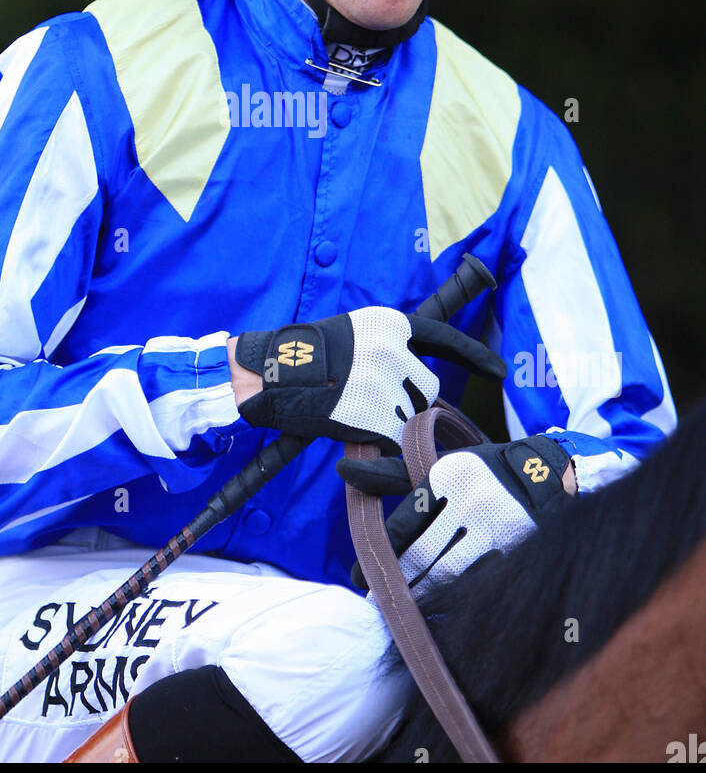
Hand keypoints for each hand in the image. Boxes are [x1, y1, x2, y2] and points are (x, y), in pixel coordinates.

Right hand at [233, 307, 505, 450]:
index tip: (498, 370)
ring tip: (355, 412)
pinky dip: (385, 449)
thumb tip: (412, 375)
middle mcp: (396, 352)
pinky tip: (359, 441)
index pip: (444, 339)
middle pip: (427, 387)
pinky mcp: (376, 418)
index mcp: (391, 324)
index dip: (473, 356)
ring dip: (392, 421)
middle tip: (374, 399)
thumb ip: (387, 348)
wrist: (274, 374)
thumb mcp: (353, 332)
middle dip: (410, 398)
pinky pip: (396, 441)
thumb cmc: (307, 354)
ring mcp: (388, 385)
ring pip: (411, 415)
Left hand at [338, 434, 573, 596]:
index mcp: (446, 478)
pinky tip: (439, 608)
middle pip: (422, 557)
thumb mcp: (435, 464)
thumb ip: (390, 474)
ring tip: (402, 610)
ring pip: (448, 575)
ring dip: (422, 596)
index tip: (360, 577)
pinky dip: (454, 598)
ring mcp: (497, 531)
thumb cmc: (477, 471)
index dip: (379, 557)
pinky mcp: (515, 552)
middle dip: (396, 583)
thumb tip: (343, 471)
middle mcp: (471, 504)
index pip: (402, 528)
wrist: (545, 474)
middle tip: (375, 603)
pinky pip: (476, 582)